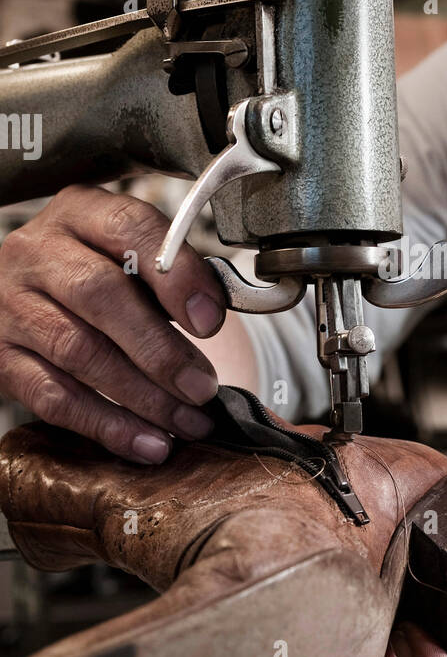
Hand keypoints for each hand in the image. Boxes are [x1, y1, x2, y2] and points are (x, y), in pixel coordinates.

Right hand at [0, 184, 226, 462]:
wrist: (33, 294)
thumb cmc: (100, 272)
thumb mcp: (133, 255)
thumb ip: (174, 275)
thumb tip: (214, 315)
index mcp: (80, 212)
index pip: (129, 228)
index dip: (176, 275)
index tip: (212, 320)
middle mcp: (37, 252)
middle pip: (99, 296)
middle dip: (160, 349)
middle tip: (203, 388)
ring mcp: (12, 305)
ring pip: (78, 351)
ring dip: (142, 396)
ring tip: (187, 421)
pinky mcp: (1, 357)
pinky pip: (53, 398)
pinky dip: (107, 426)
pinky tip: (148, 443)